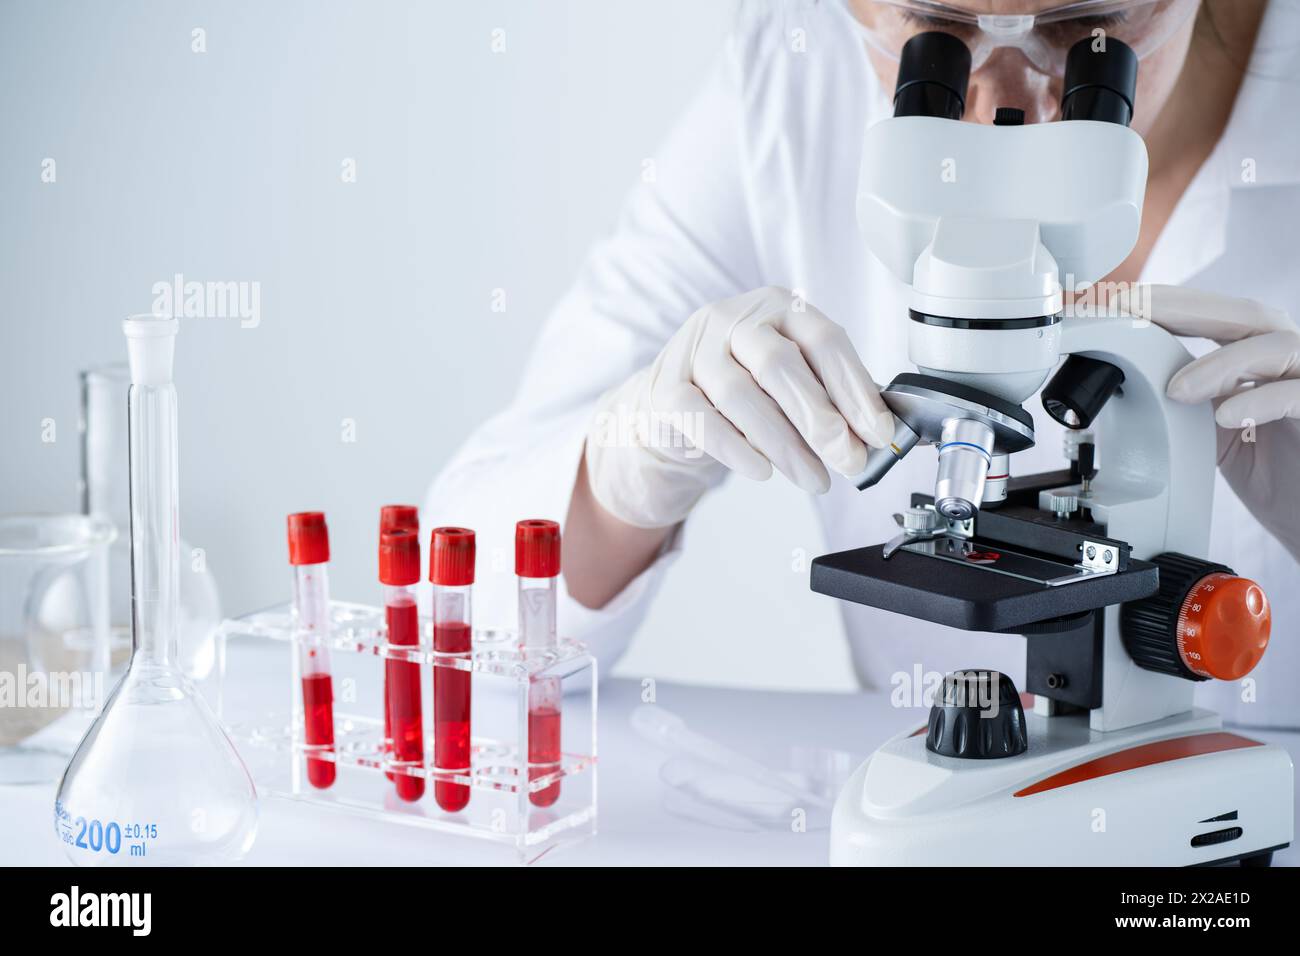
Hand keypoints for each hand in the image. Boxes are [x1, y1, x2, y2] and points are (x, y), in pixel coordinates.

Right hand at [584, 286, 894, 528]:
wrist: (673, 401)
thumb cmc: (748, 389)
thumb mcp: (794, 381)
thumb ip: (832, 399)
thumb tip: (877, 436)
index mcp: (778, 308)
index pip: (824, 340)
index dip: (856, 389)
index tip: (880, 433)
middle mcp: (734, 318)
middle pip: (780, 364)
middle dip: (821, 419)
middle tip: (849, 460)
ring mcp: (695, 349)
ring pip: (740, 394)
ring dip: (784, 445)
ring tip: (813, 478)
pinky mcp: (665, 386)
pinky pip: (700, 418)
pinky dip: (735, 449)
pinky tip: (762, 470)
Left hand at [1118, 283, 1299, 559]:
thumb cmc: (1279, 476)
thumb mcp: (1216, 435)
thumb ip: (1186, 406)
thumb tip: (1125, 387)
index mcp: (1262, 358)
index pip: (1215, 316)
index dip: (1165, 305)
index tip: (1114, 305)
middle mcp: (1292, 360)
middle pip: (1244, 314)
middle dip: (1181, 308)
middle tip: (1129, 312)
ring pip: (1275, 346)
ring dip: (1218, 364)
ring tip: (1176, 390)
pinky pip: (1299, 395)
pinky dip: (1261, 400)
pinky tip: (1227, 416)